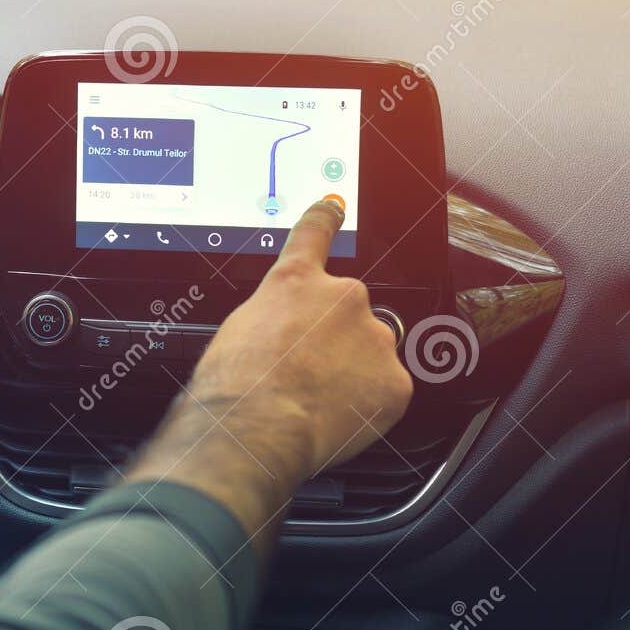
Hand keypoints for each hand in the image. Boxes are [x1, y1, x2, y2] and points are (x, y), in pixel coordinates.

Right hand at [127, 199, 412, 540]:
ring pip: (370, 354)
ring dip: (351, 373)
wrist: (257, 425)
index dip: (324, 218)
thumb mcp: (238, 331)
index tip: (333, 205)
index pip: (313, 235)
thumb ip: (272, 319)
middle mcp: (343, 298)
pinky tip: (336, 418)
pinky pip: (385, 391)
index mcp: (294, 282)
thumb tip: (281, 338)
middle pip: (348, 314)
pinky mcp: (395, 381)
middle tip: (304, 376)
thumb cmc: (235, 383)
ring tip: (316, 403)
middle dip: (334, 342)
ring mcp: (374, 338)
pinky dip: (367, 406)